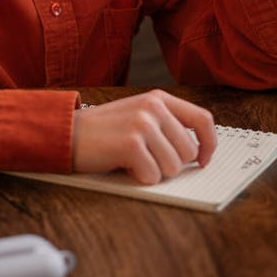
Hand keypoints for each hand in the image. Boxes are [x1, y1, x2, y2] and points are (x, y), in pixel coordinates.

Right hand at [72, 89, 216, 183]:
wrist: (67, 131)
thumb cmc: (105, 131)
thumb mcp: (138, 115)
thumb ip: (166, 125)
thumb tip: (199, 154)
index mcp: (158, 98)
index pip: (203, 120)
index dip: (209, 144)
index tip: (202, 161)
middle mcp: (153, 107)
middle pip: (188, 152)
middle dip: (170, 164)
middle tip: (146, 158)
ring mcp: (142, 124)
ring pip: (173, 168)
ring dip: (154, 172)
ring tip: (132, 159)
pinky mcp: (131, 144)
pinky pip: (152, 176)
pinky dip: (138, 178)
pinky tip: (122, 164)